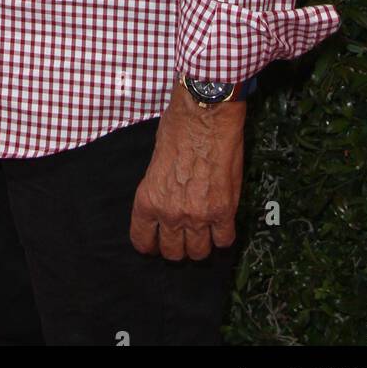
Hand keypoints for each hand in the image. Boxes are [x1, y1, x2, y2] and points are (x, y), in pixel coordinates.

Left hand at [129, 81, 244, 260]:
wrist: (204, 115)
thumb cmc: (177, 128)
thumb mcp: (154, 161)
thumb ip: (158, 188)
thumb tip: (165, 200)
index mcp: (148, 199)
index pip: (143, 240)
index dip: (149, 244)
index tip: (154, 242)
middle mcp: (171, 213)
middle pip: (173, 252)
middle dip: (175, 247)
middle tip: (181, 237)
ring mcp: (199, 215)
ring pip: (199, 252)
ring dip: (200, 245)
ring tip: (202, 234)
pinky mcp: (224, 210)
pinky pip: (224, 240)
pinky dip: (222, 236)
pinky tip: (220, 226)